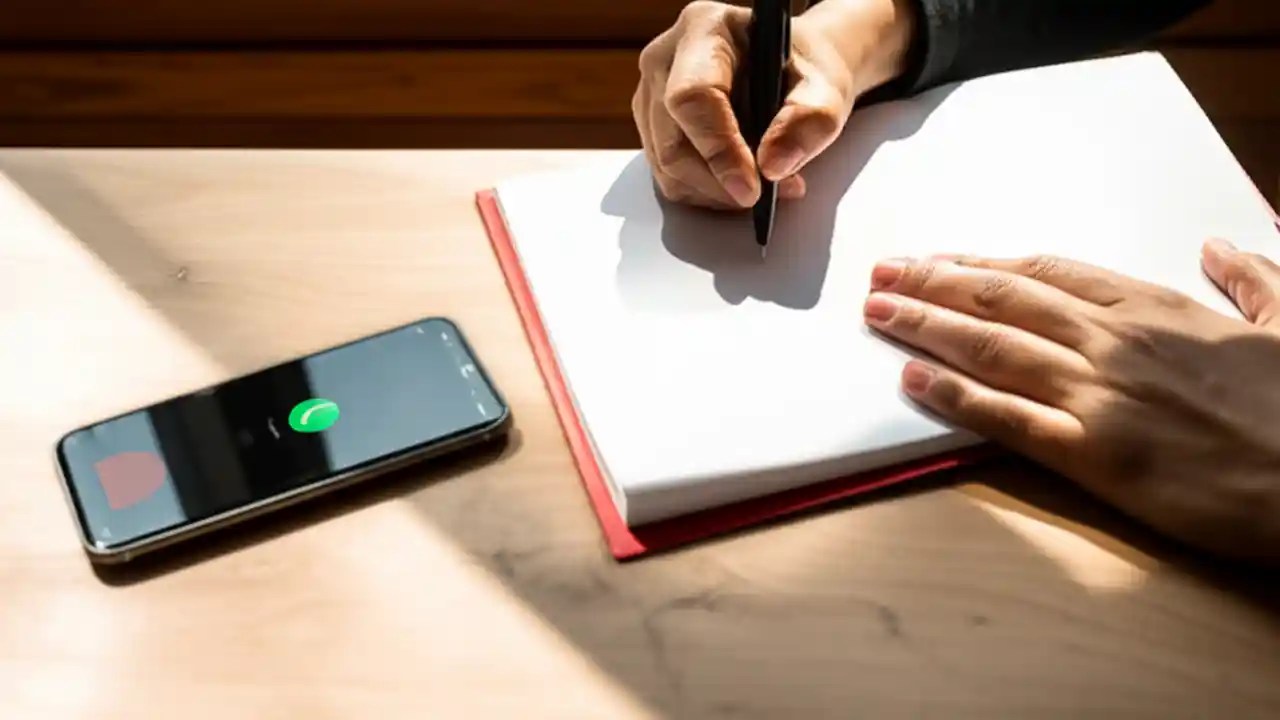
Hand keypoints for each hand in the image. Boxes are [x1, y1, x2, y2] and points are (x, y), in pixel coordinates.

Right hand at [633, 0, 916, 208]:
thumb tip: (773, 166)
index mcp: (704, 30)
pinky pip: (669, 179)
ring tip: (764, 186)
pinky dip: (707, 193)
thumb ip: (810, 121)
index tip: (751, 189)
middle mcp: (664, 60)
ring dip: (717, 193)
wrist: (790, 70)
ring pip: (668, 168)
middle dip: (722, 183)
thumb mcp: (827, 87)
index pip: (693, 97)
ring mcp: (650, 96)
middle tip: (770, 193)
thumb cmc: (802, 70)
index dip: (719, 150)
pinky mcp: (652, 129)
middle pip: (674, 143)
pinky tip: (739, 183)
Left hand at [862, 240, 1279, 562]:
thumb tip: (1221, 246)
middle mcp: (1115, 342)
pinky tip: (911, 377)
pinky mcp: (1096, 455)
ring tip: (875, 311)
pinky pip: (1008, 418)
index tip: (939, 256)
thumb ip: (1250, 278)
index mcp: (1154, 308)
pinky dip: (953, 393)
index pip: (1046, 272)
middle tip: (881, 273)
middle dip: (933, 282)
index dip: (982, 263)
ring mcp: (1100, 396)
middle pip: (1002, 299)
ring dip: (924, 325)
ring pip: (992, 347)